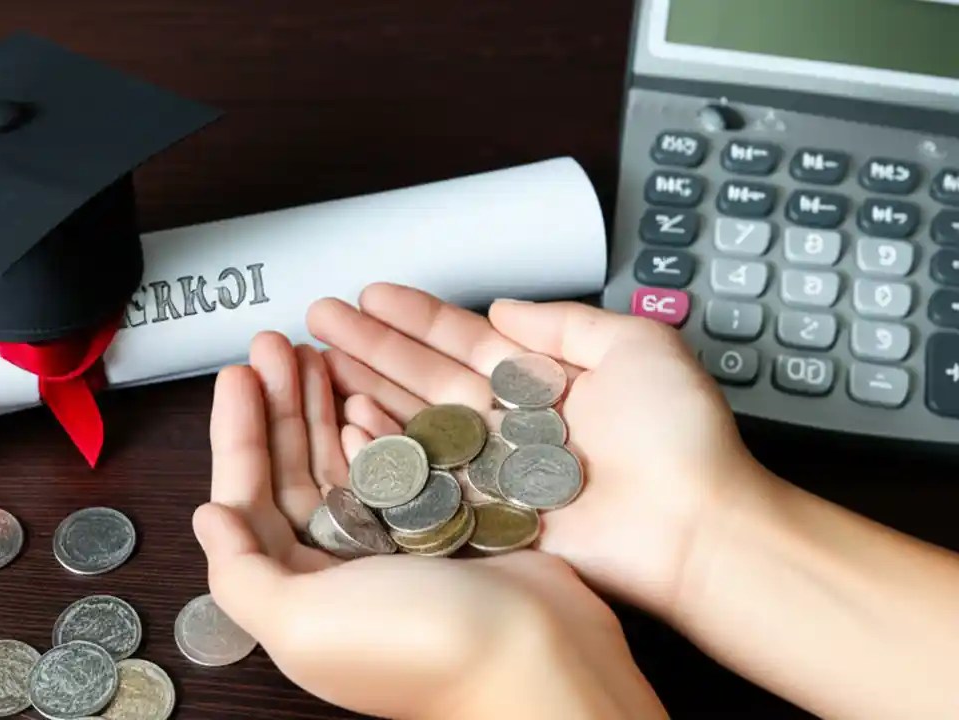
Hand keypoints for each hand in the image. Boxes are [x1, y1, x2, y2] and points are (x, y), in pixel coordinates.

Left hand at [192, 332, 666, 719]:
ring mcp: (392, 544)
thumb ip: (240, 573)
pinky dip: (378, 425)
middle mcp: (339, 568)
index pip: (249, 498)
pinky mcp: (442, 524)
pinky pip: (398, 462)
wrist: (537, 658)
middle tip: (275, 344)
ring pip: (344, 458)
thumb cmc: (418, 647)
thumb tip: (207, 514)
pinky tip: (365, 392)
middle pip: (294, 469)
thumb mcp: (302, 622)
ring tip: (314, 350)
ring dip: (324, 405)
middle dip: (281, 404)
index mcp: (297, 593)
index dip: (238, 434)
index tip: (237, 375)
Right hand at [306, 283, 767, 616]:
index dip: (416, 317)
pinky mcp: (482, 516)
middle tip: (322, 317)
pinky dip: (383, 450)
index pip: (464, 340)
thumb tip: (503, 307)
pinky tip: (346, 420)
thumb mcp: (636, 344)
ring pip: (414, 421)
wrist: (696, 524)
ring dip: (366, 388)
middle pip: (426, 376)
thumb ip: (564, 322)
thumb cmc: (680, 435)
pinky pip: (423, 479)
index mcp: (543, 383)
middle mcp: (511, 425)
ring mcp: (493, 471)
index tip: (373, 294)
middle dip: (373, 345)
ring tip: (320, 359)